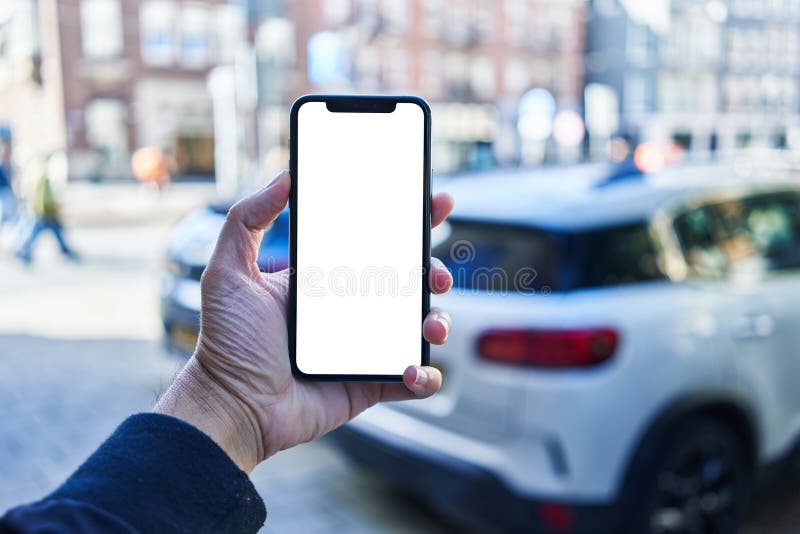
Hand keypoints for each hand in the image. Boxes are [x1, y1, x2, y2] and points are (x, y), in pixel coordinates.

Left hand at [155, 171, 453, 471]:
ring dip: (438, 320)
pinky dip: (426, 375)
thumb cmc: (227, 343)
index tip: (436, 203)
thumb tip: (284, 176)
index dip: (411, 223)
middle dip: (435, 271)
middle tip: (437, 274)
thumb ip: (246, 219)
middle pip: (410, 282)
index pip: (376, 244)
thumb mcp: (228, 271)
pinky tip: (412, 369)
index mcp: (327, 280)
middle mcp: (352, 309)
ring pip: (420, 326)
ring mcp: (366, 346)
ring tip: (430, 325)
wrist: (232, 407)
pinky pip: (414, 379)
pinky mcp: (372, 383)